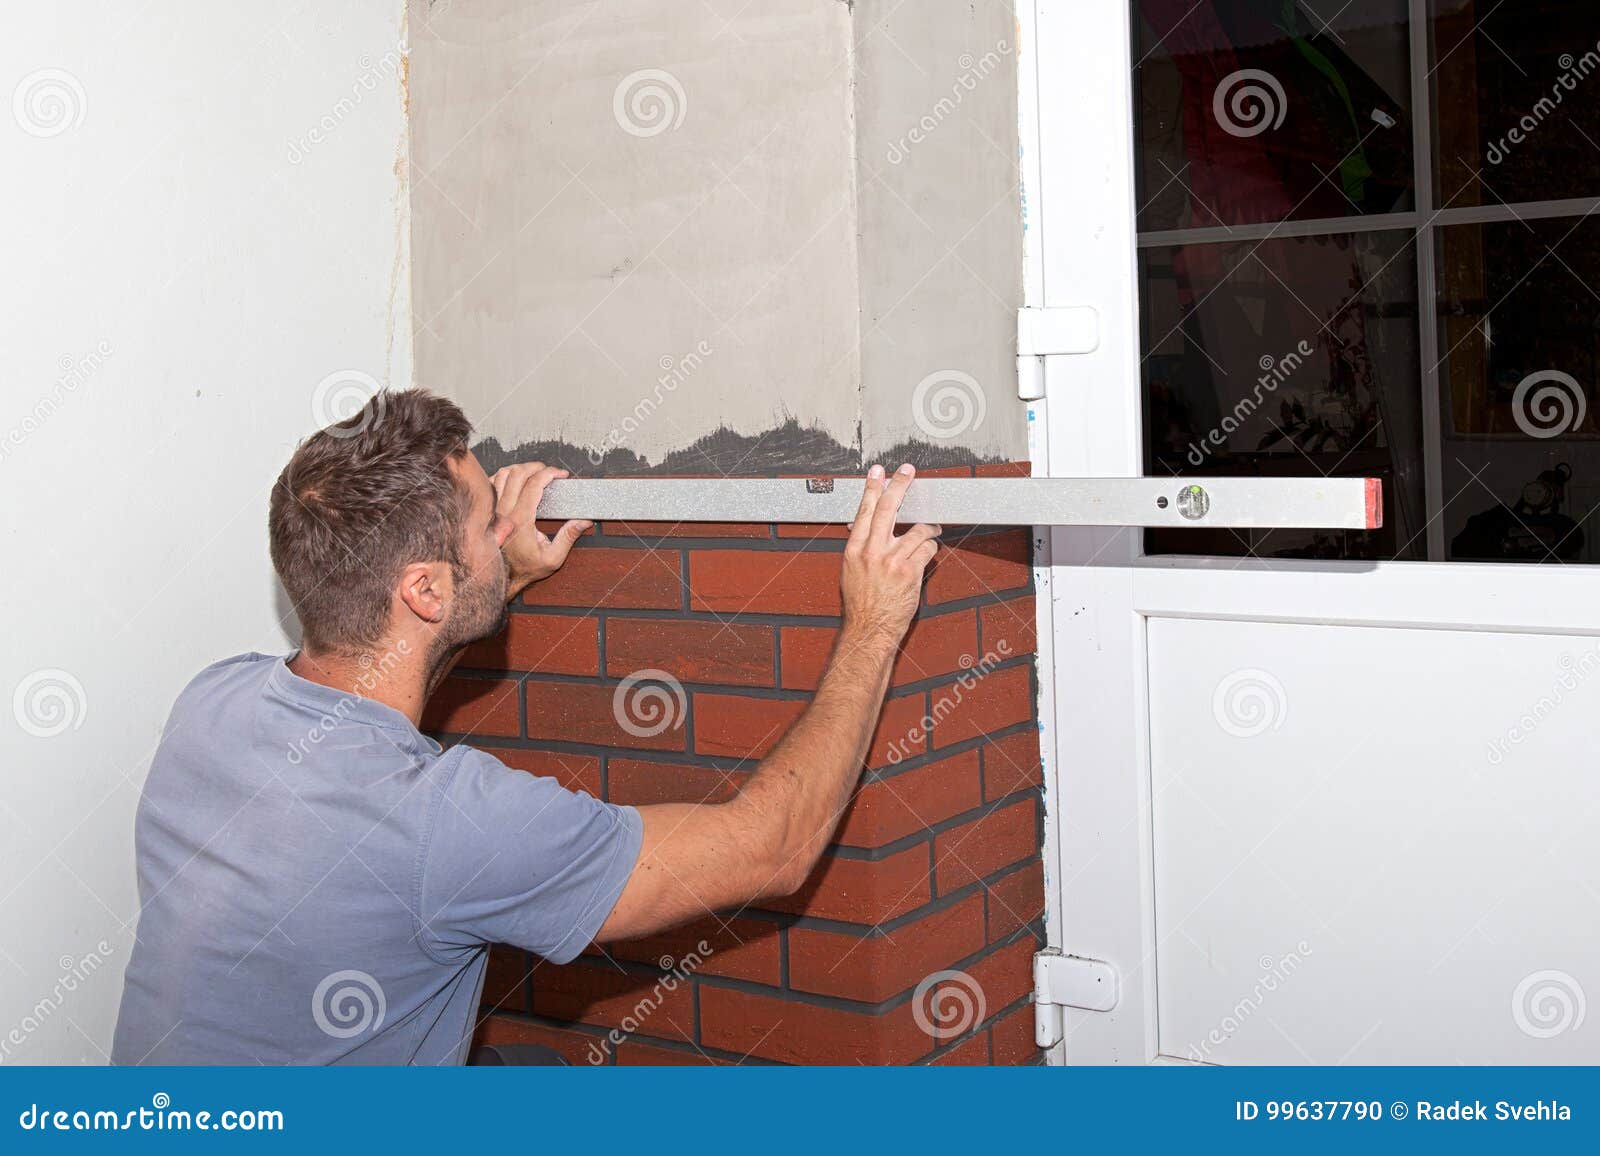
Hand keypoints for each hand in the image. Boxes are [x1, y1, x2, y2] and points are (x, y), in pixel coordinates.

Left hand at [492, 463, 591, 595]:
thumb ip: (569, 537)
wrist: (502, 577)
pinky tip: (515, 480)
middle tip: (549, 472)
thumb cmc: (526, 568)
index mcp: (521, 520)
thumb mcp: (553, 558)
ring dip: (520, 469)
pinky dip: (504, 476)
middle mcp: (505, 511)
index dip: (550, 473)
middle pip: (518, 473)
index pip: (534, 484)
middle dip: (537, 467)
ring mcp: (495, 509)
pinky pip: (492, 483)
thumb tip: (584, 521)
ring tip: (534, 473)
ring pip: (503, 474)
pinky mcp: (489, 510)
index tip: (561, 474)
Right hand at [840, 464, 940, 645]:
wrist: (869, 629)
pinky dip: (930, 548)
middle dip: (899, 485)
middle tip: (907, 471)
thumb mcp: (850, 571)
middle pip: (889, 508)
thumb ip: (860, 547)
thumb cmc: (860, 604)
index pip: (864, 511)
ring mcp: (892, 561)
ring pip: (916, 529)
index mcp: (854, 550)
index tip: (878, 471)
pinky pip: (927, 549)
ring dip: (928, 526)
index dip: (872, 488)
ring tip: (932, 527)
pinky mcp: (910, 573)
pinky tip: (928, 552)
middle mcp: (872, 552)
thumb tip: (864, 527)